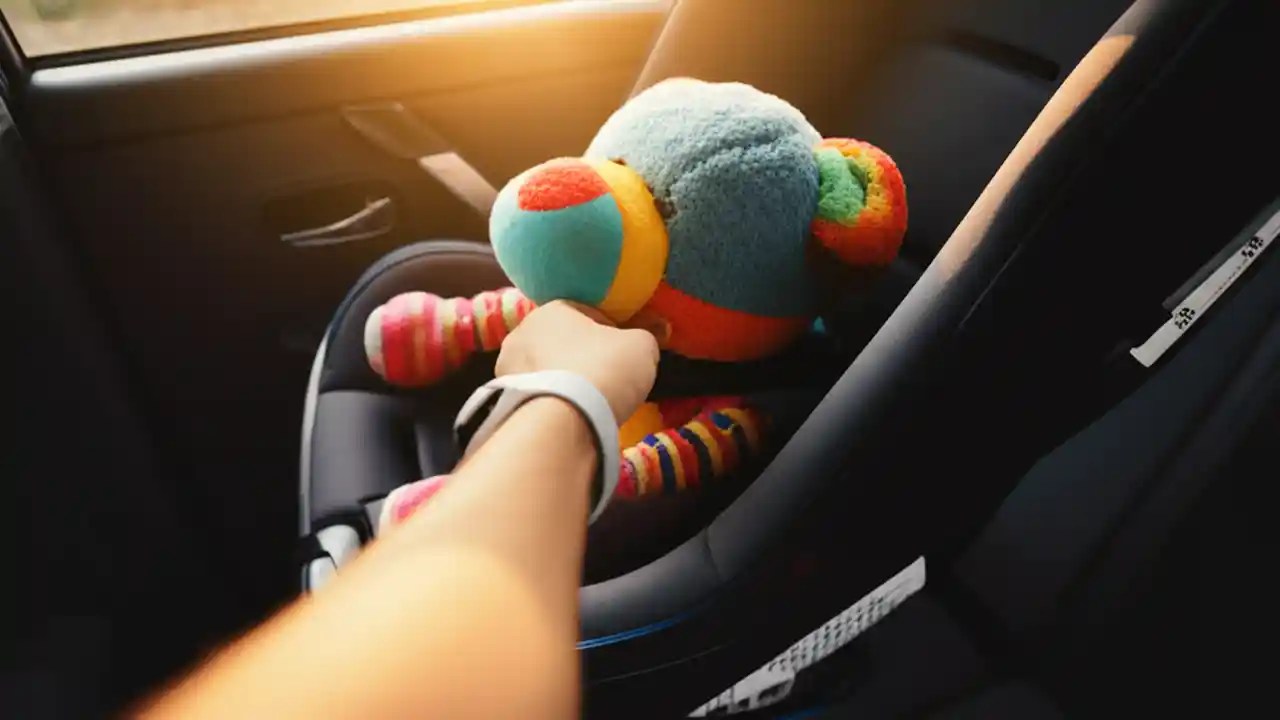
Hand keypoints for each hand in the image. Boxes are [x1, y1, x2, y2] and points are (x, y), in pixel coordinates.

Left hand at [494, 301, 659, 421]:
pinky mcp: (503, 402)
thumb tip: (655, 331)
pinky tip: (567, 418)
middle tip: (605, 381)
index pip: (586, 313)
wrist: (565, 421)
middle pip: (560, 342)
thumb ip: (647, 334)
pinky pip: (535, 397)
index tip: (623, 354)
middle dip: (580, 358)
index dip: (609, 331)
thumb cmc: (605, 369)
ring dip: (561, 381)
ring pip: (544, 371)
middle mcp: (521, 333)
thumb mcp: (641, 346)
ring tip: (585, 404)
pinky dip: (549, 404)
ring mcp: (507, 368)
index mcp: (553, 309)